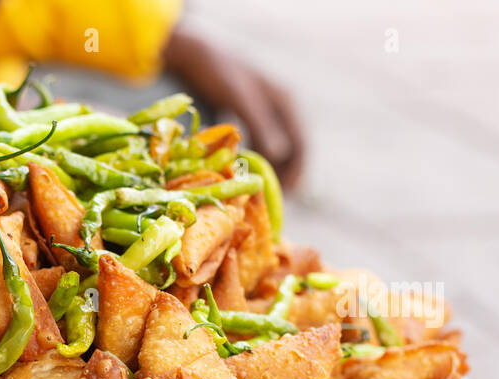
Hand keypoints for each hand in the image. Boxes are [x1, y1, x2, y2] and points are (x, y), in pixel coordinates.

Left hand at [163, 26, 305, 189]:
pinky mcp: (246, 117)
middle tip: (269, 202)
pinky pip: (256, 144)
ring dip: (267, 170)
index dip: (297, 171)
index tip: (286, 195)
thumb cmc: (220, 74)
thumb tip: (280, 155)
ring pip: (272, 148)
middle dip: (282, 176)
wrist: (197, 56)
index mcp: (285, 103)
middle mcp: (279, 108)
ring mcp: (263, 112)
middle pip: (289, 149)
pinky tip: (239, 176)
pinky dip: (252, 160)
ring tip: (256, 194)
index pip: (301, 144)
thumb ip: (261, 125)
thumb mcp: (241, 100)